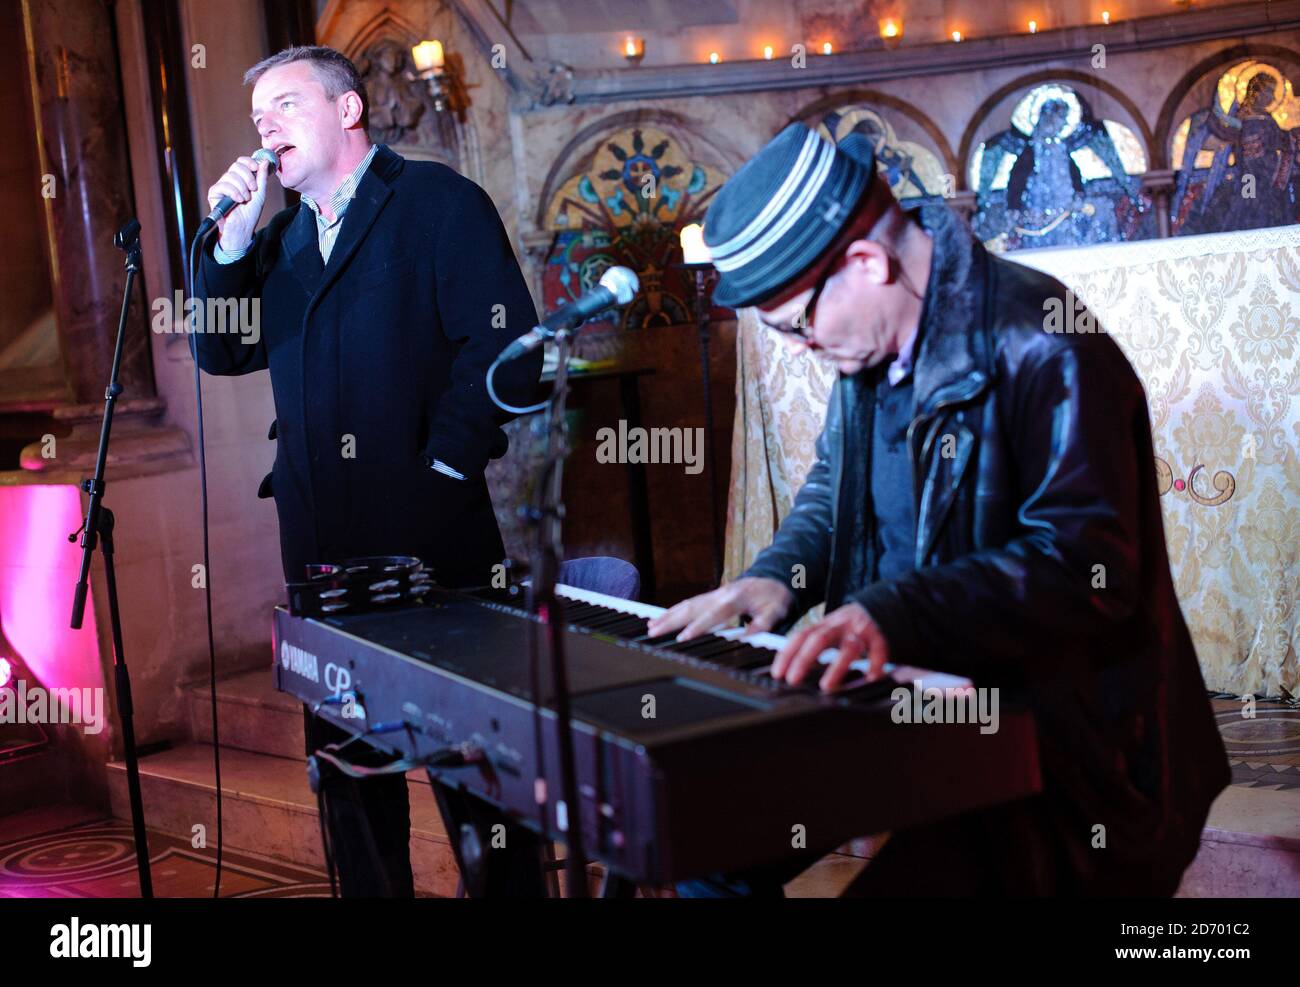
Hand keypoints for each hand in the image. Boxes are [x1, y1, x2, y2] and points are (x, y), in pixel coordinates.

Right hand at [206, 154, 271, 251]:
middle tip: (253, 189)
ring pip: (230, 175)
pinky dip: (233, 192)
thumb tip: (264, 161)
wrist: (243, 227)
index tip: (256, 168)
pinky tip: (238, 200)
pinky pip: (222, 185)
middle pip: (236, 166)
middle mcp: (230, 180)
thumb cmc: (251, 212)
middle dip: (247, 177)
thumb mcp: (260, 193)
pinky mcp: (214, 193)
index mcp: (241, 178)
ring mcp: (222, 186)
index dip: (248, 162)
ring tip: (245, 199)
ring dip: (241, 188)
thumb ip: (262, 177)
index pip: (241, 162)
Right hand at [646, 577, 794, 641]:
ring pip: (687, 604)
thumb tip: (748, 636)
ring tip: (651, 626)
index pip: (713, 614)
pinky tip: (662, 618)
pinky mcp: (712, 596)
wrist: (776, 578)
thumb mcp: (777, 611)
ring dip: (668, 615)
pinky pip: (690, 602)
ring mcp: (715, 593)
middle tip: (653, 632)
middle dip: (672, 620)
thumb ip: (764, 623)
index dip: (697, 627)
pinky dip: (674, 610)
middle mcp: (721, 594)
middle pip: (692, 607)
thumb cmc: (776, 598)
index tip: (682, 638)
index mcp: (736, 599)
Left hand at [772, 602, 888, 691]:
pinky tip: (869, 679)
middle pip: (819, 639)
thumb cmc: (851, 627)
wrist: (881, 605)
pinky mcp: (880, 637)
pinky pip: (878, 651)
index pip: (800, 636)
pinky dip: (875, 665)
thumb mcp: (830, 631)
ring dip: (836, 667)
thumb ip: (815, 647)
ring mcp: (860, 631)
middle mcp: (840, 626)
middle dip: (804, 659)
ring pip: (848, 647)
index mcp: (824, 625)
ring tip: (826, 686)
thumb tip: (793, 670)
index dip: (787, 653)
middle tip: (792, 680)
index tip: (777, 673)